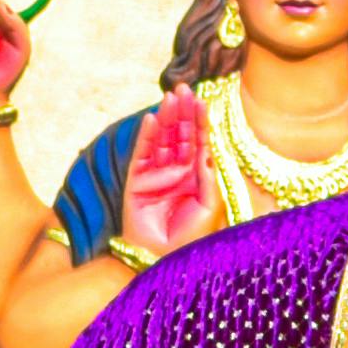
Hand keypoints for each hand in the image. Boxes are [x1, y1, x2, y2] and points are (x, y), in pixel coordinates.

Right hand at [115, 89, 209, 255]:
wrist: (161, 260)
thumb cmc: (189, 238)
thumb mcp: (209, 206)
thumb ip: (208, 177)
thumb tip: (208, 149)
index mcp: (196, 177)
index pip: (198, 142)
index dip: (199, 121)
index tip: (202, 100)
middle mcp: (176, 172)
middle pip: (179, 135)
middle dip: (182, 112)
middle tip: (184, 88)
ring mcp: (156, 175)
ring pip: (162, 140)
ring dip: (166, 118)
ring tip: (170, 97)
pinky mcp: (137, 181)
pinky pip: (142, 153)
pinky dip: (147, 136)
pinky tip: (152, 119)